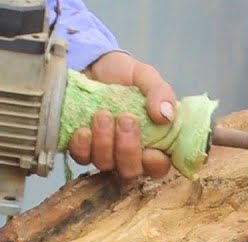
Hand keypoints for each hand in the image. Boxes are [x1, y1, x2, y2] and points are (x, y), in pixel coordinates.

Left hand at [68, 51, 176, 180]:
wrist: (91, 64)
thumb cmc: (123, 75)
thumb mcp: (146, 77)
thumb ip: (161, 93)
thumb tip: (166, 115)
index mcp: (152, 141)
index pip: (158, 166)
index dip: (155, 165)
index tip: (150, 151)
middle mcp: (128, 152)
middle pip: (130, 170)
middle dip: (127, 150)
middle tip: (125, 119)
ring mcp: (103, 152)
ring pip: (105, 165)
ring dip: (104, 142)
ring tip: (102, 114)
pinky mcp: (81, 148)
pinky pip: (81, 158)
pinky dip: (82, 146)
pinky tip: (83, 129)